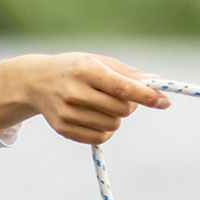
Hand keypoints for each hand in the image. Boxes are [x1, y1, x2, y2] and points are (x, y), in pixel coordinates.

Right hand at [0, 53, 169, 144]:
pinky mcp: (63, 129)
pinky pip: (100, 137)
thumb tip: (156, 82)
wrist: (35, 82)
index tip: (165, 101)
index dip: (146, 96)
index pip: (122, 87)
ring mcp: (67, 113)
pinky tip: (94, 116)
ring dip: (116, 118)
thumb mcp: (97, 61)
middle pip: (121, 110)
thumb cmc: (74, 68)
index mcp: (85, 70)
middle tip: (122, 97)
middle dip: (130, 105)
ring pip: (113, 125)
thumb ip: (127, 73)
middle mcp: (74, 92)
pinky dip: (105, 129)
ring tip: (102, 105)